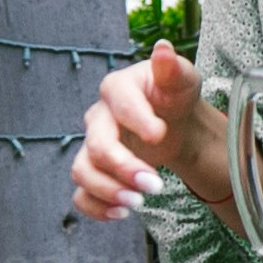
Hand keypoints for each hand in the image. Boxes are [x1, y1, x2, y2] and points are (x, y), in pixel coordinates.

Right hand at [70, 40, 231, 221]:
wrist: (174, 124)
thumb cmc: (174, 97)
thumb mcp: (181, 80)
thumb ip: (173, 68)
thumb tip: (164, 49)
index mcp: (118, 88)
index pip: (119, 103)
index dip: (137, 120)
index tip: (160, 133)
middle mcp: (99, 117)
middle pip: (97, 144)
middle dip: (125, 168)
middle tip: (155, 185)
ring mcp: (93, 146)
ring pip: (83, 171)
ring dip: (109, 191)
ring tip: (138, 204)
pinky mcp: (95, 170)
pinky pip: (81, 193)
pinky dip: (96, 207)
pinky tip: (121, 213)